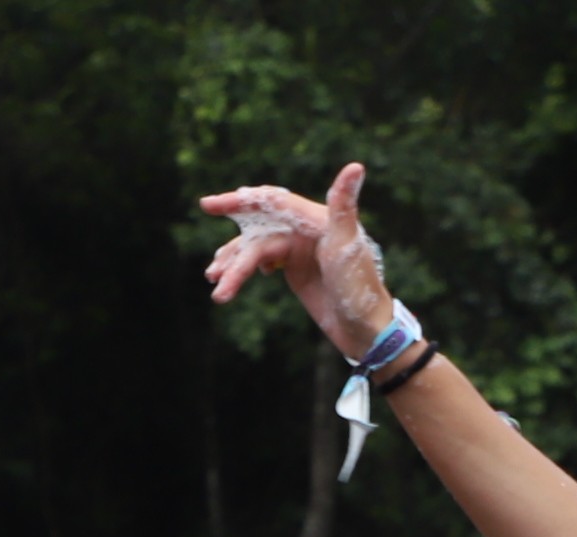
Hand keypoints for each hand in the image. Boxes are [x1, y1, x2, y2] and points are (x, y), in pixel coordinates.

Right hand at [199, 164, 392, 361]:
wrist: (366, 328)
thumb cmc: (361, 287)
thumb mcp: (347, 245)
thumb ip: (343, 205)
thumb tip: (355, 166)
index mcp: (315, 218)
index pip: (271, 203)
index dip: (240, 202)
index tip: (210, 205)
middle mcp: (305, 229)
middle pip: (257, 229)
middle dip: (231, 246)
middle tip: (211, 267)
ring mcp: (298, 248)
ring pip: (255, 251)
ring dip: (234, 268)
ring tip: (217, 288)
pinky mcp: (294, 268)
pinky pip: (260, 262)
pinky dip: (242, 270)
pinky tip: (227, 283)